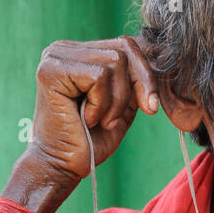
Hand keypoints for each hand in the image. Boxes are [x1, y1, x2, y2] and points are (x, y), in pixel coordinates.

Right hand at [26, 35, 159, 184]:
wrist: (62, 167)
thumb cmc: (90, 141)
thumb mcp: (122, 107)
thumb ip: (135, 82)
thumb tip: (161, 57)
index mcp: (79, 53)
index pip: (126, 45)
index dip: (146, 75)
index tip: (151, 107)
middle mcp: (64, 48)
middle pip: (124, 48)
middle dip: (138, 86)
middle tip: (123, 118)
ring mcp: (55, 56)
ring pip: (115, 62)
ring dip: (117, 101)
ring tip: (100, 120)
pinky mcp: (52, 69)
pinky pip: (99, 76)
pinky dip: (102, 104)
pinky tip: (87, 119)